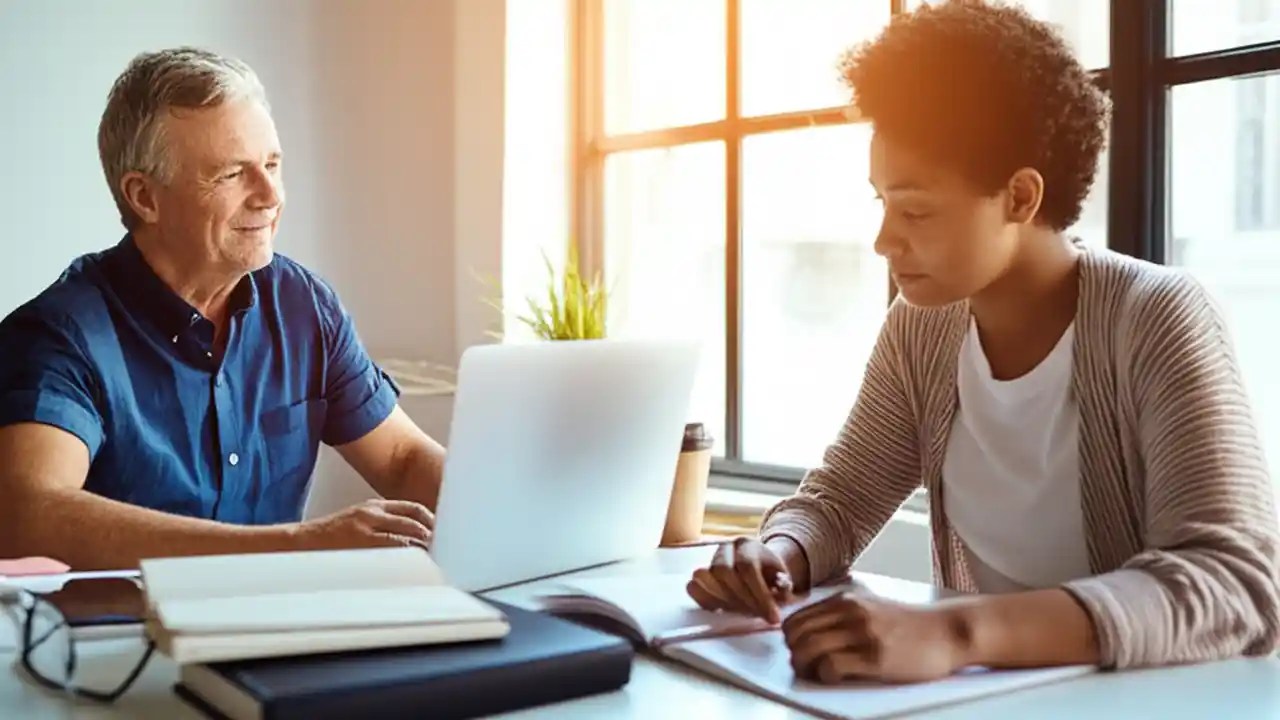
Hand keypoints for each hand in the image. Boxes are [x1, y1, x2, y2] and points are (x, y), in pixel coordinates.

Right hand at [292, 499, 434, 550]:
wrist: (304, 541)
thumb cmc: (332, 536)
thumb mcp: (360, 520)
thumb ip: (384, 524)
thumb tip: (414, 536)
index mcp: (374, 505)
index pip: (413, 508)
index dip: (432, 520)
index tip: (444, 531)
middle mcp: (373, 513)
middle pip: (414, 521)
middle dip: (432, 534)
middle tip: (446, 547)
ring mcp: (366, 528)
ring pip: (406, 536)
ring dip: (423, 547)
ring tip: (436, 558)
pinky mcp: (360, 543)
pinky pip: (392, 549)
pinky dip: (407, 555)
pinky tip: (416, 564)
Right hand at [686, 536, 797, 622]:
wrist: (756, 567)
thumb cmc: (770, 575)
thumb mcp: (783, 578)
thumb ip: (783, 587)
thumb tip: (780, 595)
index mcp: (747, 545)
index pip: (748, 567)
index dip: (760, 595)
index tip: (773, 617)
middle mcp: (724, 549)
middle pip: (724, 572)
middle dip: (743, 599)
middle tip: (757, 616)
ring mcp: (708, 561)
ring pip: (704, 577)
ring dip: (723, 600)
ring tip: (741, 611)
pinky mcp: (699, 576)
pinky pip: (692, 587)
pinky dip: (704, 600)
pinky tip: (721, 610)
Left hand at [782, 592, 968, 683]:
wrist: (947, 631)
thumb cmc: (908, 625)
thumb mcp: (870, 606)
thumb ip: (841, 613)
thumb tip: (806, 631)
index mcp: (845, 600)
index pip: (795, 618)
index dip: (790, 639)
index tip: (798, 651)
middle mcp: (850, 612)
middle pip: (795, 634)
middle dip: (793, 653)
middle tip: (805, 666)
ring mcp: (862, 634)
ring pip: (807, 649)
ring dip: (804, 666)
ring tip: (817, 673)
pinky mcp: (875, 657)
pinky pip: (831, 667)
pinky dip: (825, 676)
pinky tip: (836, 677)